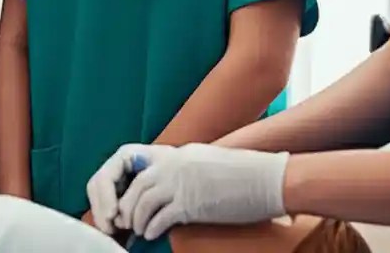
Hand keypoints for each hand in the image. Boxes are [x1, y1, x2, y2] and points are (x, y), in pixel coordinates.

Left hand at [88, 143, 289, 239]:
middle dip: (124, 207)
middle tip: (123, 222)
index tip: (124, 201)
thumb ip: (183, 169)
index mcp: (176, 155)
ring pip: (142, 203)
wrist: (266, 179)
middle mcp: (174, 166)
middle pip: (135, 186)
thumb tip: (168, 185)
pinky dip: (152, 228)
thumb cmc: (241, 174)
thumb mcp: (205, 162)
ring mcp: (181, 184)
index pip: (137, 167)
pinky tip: (152, 234)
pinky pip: (160, 218)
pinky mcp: (191, 203)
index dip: (125, 186)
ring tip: (139, 230)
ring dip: (137, 220)